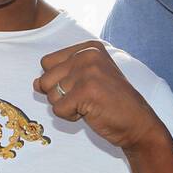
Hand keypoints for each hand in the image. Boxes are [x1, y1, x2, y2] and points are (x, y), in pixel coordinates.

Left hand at [33, 41, 163, 152]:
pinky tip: (90, 113)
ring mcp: (87, 72)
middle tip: (85, 98)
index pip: (47, 62)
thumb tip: (35, 83)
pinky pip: (58, 109)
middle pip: (45, 78)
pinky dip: (71, 116)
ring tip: (89, 105)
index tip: (82, 86)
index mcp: (89, 48)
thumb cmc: (111, 103)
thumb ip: (61, 76)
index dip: (58, 80)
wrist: (137, 123)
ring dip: (66, 106)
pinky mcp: (86, 91)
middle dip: (60, 95)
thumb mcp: (87, 80)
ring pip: (51, 95)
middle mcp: (88, 55)